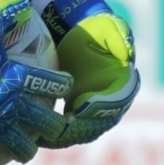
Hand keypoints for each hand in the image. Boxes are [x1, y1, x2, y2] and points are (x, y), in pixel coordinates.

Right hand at [0, 0, 71, 164]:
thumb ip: (5, 17)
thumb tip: (22, 3)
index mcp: (17, 81)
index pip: (50, 84)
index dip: (63, 85)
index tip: (67, 86)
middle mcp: (12, 107)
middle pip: (45, 123)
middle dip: (54, 126)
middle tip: (56, 126)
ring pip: (22, 147)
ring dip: (27, 150)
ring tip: (29, 151)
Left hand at [37, 0, 139, 148]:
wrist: (81, 34)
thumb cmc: (97, 29)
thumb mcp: (109, 28)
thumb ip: (120, 38)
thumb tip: (128, 56)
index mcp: (125, 85)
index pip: (115, 104)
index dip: (98, 108)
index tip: (77, 108)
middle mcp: (114, 104)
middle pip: (97, 126)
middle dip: (76, 130)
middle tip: (54, 129)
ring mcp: (96, 112)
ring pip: (82, 133)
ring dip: (63, 136)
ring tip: (42, 136)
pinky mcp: (78, 113)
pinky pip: (69, 131)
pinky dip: (55, 135)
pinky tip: (35, 135)